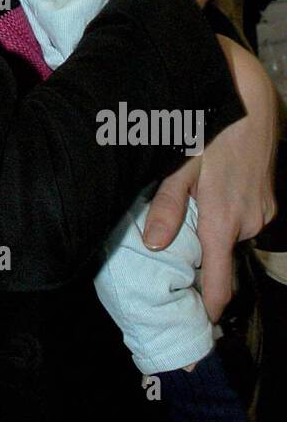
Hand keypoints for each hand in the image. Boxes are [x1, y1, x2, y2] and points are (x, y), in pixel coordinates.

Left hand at [142, 37, 278, 321]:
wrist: (250, 98)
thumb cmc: (208, 127)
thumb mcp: (179, 162)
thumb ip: (167, 204)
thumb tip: (153, 245)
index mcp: (222, 220)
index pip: (221, 282)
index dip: (210, 306)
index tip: (199, 323)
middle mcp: (247, 223)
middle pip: (220, 252)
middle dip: (202, 248)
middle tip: (176, 237)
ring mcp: (262, 211)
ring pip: (231, 231)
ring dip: (214, 224)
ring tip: (194, 199)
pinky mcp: (269, 198)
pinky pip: (244, 215)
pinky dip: (228, 210)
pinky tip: (215, 184)